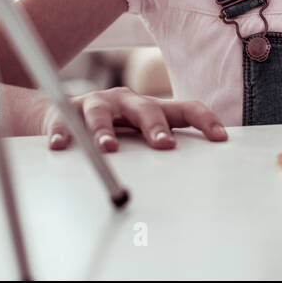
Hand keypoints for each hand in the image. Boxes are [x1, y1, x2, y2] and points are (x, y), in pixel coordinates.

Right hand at [42, 87, 228, 151]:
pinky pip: (64, 121)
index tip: (220, 138)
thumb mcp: (138, 136)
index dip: (204, 120)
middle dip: (156, 127)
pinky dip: (63, 134)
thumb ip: (158, 149)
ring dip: (104, 131)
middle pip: (146, 109)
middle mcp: (126, 102)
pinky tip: (61, 146)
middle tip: (164, 145)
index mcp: (150, 109)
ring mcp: (97, 104)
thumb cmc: (112, 130)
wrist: (62, 112)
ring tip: (107, 148)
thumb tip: (193, 180)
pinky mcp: (66, 111)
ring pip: (102, 114)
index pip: (184, 109)